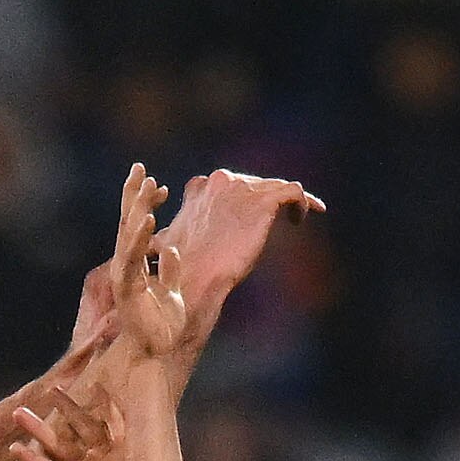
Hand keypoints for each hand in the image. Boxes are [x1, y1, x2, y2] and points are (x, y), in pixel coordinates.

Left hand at [13, 378, 123, 460]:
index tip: (14, 448)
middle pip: (59, 445)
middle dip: (39, 430)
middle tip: (17, 413)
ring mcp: (104, 455)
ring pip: (81, 429)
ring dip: (68, 410)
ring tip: (52, 390)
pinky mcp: (126, 447)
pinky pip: (117, 424)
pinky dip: (110, 408)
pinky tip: (99, 390)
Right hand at [55, 163, 163, 369]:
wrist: (155, 354)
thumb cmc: (162, 328)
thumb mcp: (172, 292)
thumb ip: (168, 271)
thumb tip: (169, 250)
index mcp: (138, 266)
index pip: (138, 228)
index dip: (146, 204)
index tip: (160, 184)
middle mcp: (128, 268)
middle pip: (128, 223)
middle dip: (133, 194)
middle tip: (140, 167)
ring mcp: (126, 277)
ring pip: (129, 236)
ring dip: (138, 209)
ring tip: (147, 185)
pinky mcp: (128, 289)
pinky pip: (133, 259)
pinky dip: (139, 238)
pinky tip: (148, 219)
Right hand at [152, 168, 319, 330]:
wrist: (195, 279)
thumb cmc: (179, 271)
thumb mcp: (170, 244)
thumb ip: (178, 232)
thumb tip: (155, 245)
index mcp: (199, 190)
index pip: (227, 184)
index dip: (241, 197)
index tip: (247, 213)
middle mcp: (221, 182)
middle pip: (253, 183)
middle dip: (265, 199)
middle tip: (278, 218)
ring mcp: (243, 188)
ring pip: (275, 185)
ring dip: (287, 199)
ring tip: (298, 215)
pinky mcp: (263, 202)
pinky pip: (292, 191)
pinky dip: (304, 201)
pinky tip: (304, 217)